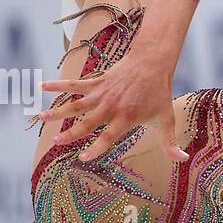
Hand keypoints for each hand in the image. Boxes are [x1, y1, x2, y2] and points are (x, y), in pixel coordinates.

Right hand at [36, 49, 186, 163]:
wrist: (153, 62)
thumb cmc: (159, 93)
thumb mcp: (167, 119)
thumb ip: (171, 143)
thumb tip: (183, 160)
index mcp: (126, 119)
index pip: (109, 137)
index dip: (97, 148)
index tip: (83, 158)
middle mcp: (111, 107)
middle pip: (88, 122)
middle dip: (71, 133)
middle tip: (55, 142)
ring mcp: (102, 93)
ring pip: (76, 104)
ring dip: (58, 111)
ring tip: (40, 117)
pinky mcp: (97, 81)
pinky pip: (75, 84)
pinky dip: (59, 85)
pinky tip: (42, 86)